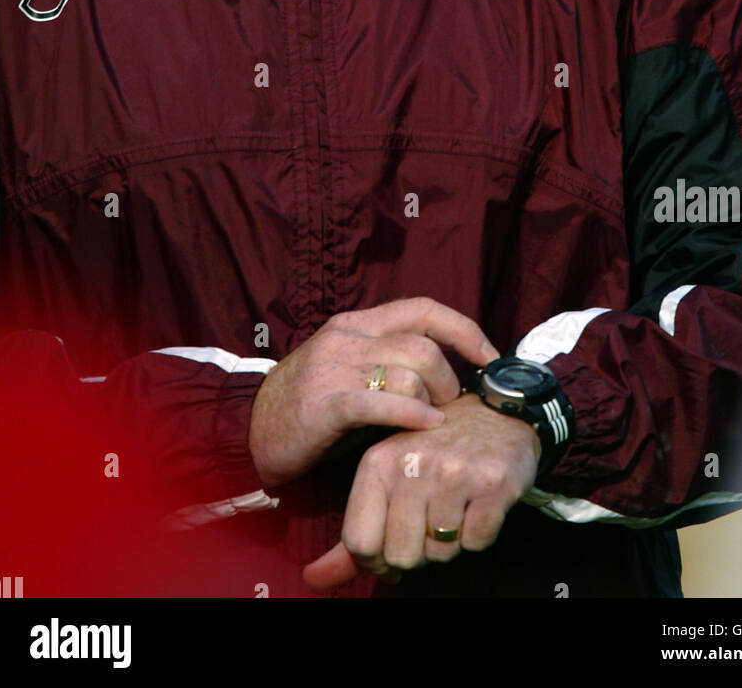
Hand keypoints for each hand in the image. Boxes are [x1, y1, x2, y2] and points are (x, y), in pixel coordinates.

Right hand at [248, 297, 498, 487]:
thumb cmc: (309, 407)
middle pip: (423, 346)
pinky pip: (384, 401)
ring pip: (410, 372)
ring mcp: (335, 368)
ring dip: (433, 400)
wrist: (252, 432)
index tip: (489, 354)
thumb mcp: (349, 370)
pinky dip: (413, 413)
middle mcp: (347, 338)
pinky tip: (427, 425)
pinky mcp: (327, 403)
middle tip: (450, 406)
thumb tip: (447, 372)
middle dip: (450, 379)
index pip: (422, 309)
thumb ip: (388, 362)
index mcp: (356, 324)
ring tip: (433, 421)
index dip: (463, 329)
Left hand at [301, 391, 540, 587]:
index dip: (378, 558)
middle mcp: (412, 463)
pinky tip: (478, 500)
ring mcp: (453, 472)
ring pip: (441, 552)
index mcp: (377, 462)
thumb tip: (313, 579)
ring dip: (450, 540)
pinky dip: (479, 532)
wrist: (496, 411)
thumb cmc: (436, 450)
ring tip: (456, 503)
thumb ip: (355, 534)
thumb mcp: (389, 479)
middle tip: (432, 517)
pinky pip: (477, 542)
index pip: (361, 543)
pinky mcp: (492, 482)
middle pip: (401, 555)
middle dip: (419, 549)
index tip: (396, 542)